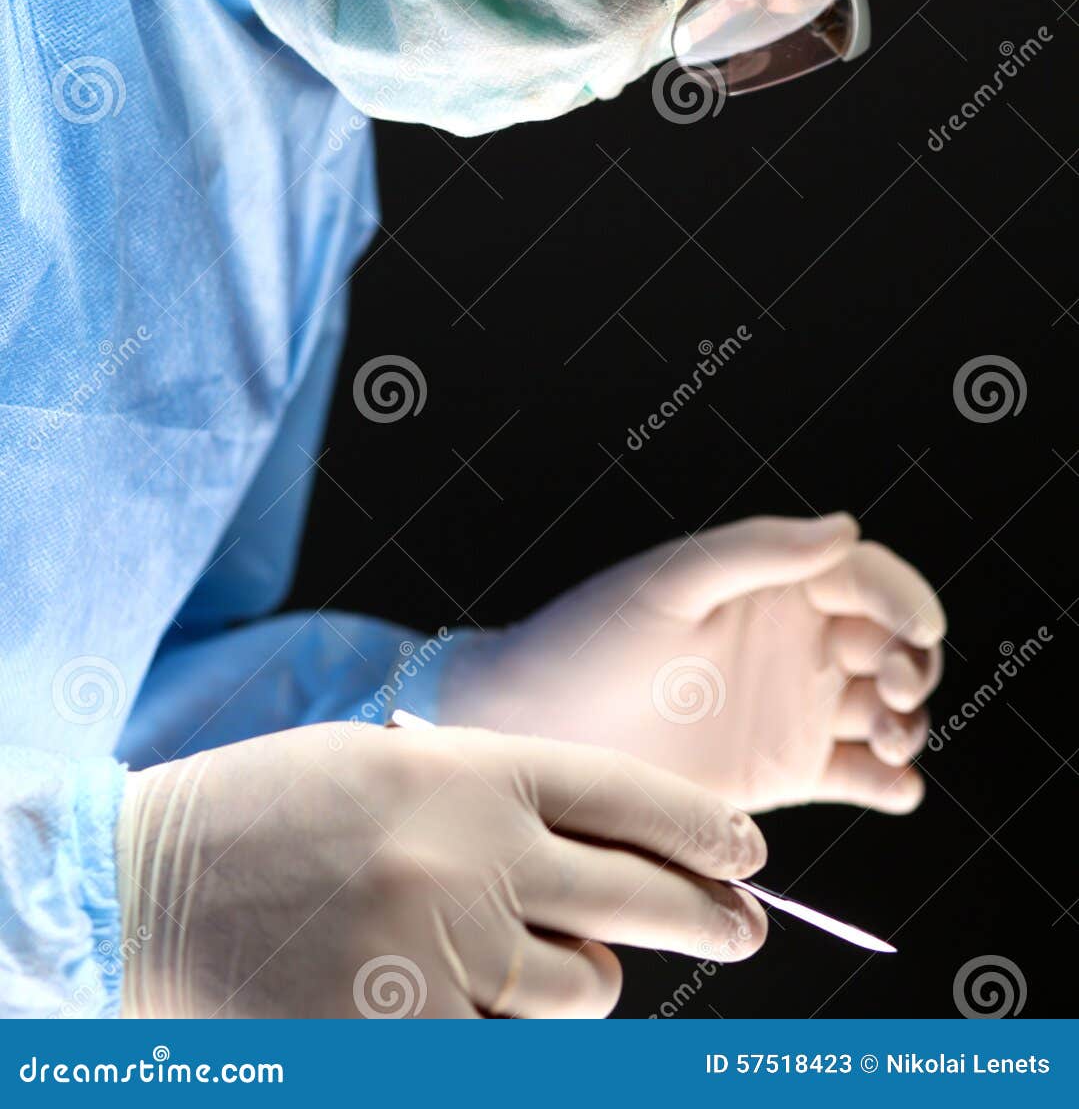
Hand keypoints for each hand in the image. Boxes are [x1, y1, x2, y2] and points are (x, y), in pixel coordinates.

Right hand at [118, 722, 767, 1017]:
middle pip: (637, 894)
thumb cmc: (269, 820)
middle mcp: (474, 855)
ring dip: (570, 983)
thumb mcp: (393, 773)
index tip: (748, 852)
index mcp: (468, 770)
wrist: (140, 891)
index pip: (627, 794)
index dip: (701, 825)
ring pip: (581, 989)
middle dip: (706, 911)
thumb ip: (496, 810)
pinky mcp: (414, 1036)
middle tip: (743, 921)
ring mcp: (447, 952)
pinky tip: (443, 1002)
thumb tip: (597, 874)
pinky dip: (495, 1032)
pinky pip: (507, 1049)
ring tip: (505, 959)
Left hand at [441, 515, 944, 813]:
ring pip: (885, 709)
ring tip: (886, 740)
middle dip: (912, 662)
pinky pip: (858, 778)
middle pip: (889, 644)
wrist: (536, 724)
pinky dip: (891, 784)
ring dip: (907, 721)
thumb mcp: (670, 583)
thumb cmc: (591, 636)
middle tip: (893, 688)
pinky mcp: (784, 772)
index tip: (918, 628)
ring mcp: (794, 707)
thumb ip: (757, 553)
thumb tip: (845, 526)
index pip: (864, 579)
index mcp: (774, 585)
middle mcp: (794, 642)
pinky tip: (893, 787)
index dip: (903, 597)